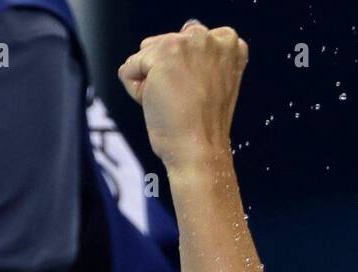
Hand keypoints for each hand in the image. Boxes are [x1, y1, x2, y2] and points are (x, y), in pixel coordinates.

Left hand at [118, 20, 247, 172]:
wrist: (199, 149)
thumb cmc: (201, 126)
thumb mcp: (210, 83)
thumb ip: (196, 61)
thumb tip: (161, 51)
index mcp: (228, 43)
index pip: (183, 44)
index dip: (180, 73)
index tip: (195, 94)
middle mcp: (210, 37)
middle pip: (161, 46)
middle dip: (162, 74)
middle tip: (182, 101)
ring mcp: (187, 43)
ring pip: (144, 56)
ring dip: (149, 81)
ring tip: (171, 102)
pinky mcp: (163, 55)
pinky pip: (129, 69)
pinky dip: (135, 90)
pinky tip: (157, 103)